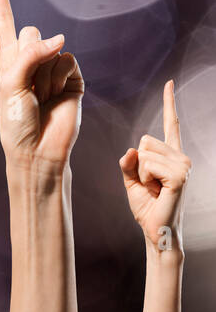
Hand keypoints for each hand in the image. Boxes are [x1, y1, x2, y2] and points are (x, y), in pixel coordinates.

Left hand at [0, 0, 83, 170]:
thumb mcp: (11, 85)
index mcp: (8, 61)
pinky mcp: (73, 78)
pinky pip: (69, 61)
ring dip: (45, 74)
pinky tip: (56, 97)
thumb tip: (62, 38)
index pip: (4, 23)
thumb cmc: (16, 122)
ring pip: (52, 48)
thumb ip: (30, 55)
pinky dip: (61, 78)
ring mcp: (53, 69)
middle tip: (27, 87)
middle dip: (29, 54)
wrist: (39, 150)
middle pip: (30, 31)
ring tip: (40, 98)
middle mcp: (30, 60)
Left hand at [120, 80, 189, 253]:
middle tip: (148, 183)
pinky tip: (156, 190)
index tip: (169, 82)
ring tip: (153, 188)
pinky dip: (145, 178)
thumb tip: (132, 150)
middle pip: (144, 140)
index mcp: (170, 155)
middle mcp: (181, 156)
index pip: (169, 124)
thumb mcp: (131, 180)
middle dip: (138, 162)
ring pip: (144, 152)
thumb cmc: (146, 206)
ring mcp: (184, 165)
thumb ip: (128, 162)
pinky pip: (148, 165)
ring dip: (141, 173)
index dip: (169, 103)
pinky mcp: (180, 175)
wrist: (155, 229)